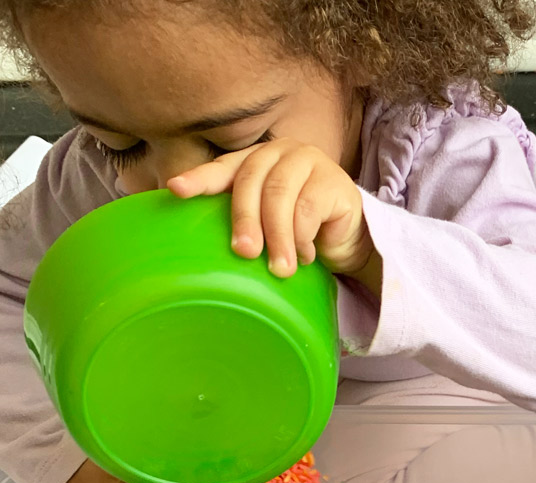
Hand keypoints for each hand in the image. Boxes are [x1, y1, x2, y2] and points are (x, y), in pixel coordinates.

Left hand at [167, 139, 378, 286]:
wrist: (351, 241)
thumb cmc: (304, 234)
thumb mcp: (269, 227)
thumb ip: (245, 223)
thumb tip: (202, 245)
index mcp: (256, 161)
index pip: (224, 167)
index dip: (201, 178)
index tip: (176, 190)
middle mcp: (280, 153)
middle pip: (253, 180)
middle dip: (245, 219)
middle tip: (244, 252)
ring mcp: (309, 162)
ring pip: (281, 195)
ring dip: (278, 236)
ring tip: (279, 269)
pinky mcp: (334, 181)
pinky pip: (309, 209)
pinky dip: (303, 237)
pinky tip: (306, 256)